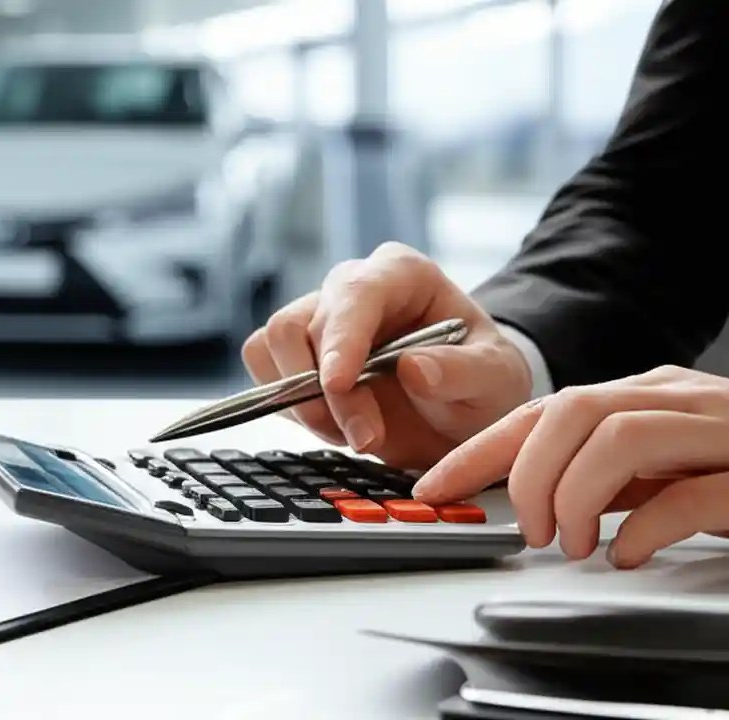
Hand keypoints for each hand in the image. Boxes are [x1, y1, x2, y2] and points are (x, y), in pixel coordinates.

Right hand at [241, 242, 533, 469]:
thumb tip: (414, 369)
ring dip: (303, 402)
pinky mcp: (296, 356)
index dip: (340, 339)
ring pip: (272, 346)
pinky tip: (334, 426)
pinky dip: (289, 407)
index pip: (355, 294)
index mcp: (401, 275)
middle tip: (365, 437)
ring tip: (354, 432)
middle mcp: (351, 289)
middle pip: (300, 325)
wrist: (462, 411)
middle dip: (324, 392)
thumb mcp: (496, 379)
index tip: (338, 385)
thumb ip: (463, 372)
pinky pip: (264, 372)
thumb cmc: (480, 382)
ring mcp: (317, 320)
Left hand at [413, 366, 728, 567]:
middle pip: (573, 409)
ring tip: (570, 543)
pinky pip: (693, 491)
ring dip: (576, 494)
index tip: (434, 489)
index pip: (543, 409)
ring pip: (619, 434)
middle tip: (526, 529)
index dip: (479, 449)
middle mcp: (681, 400)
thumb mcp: (662, 466)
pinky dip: (645, 525)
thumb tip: (531, 499)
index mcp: (648, 395)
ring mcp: (723, 430)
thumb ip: (606, 470)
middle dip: (528, 472)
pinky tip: (626, 553)